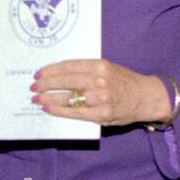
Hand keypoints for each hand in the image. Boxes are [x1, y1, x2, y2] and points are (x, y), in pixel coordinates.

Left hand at [32, 59, 171, 126]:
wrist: (146, 97)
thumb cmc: (124, 81)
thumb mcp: (107, 68)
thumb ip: (86, 70)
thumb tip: (58, 74)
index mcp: (99, 65)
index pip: (68, 66)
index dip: (50, 70)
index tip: (38, 73)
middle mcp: (99, 80)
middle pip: (65, 81)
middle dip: (45, 84)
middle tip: (33, 87)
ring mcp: (100, 98)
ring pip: (67, 97)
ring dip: (48, 98)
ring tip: (36, 99)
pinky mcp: (101, 114)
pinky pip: (75, 112)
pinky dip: (59, 110)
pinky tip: (49, 108)